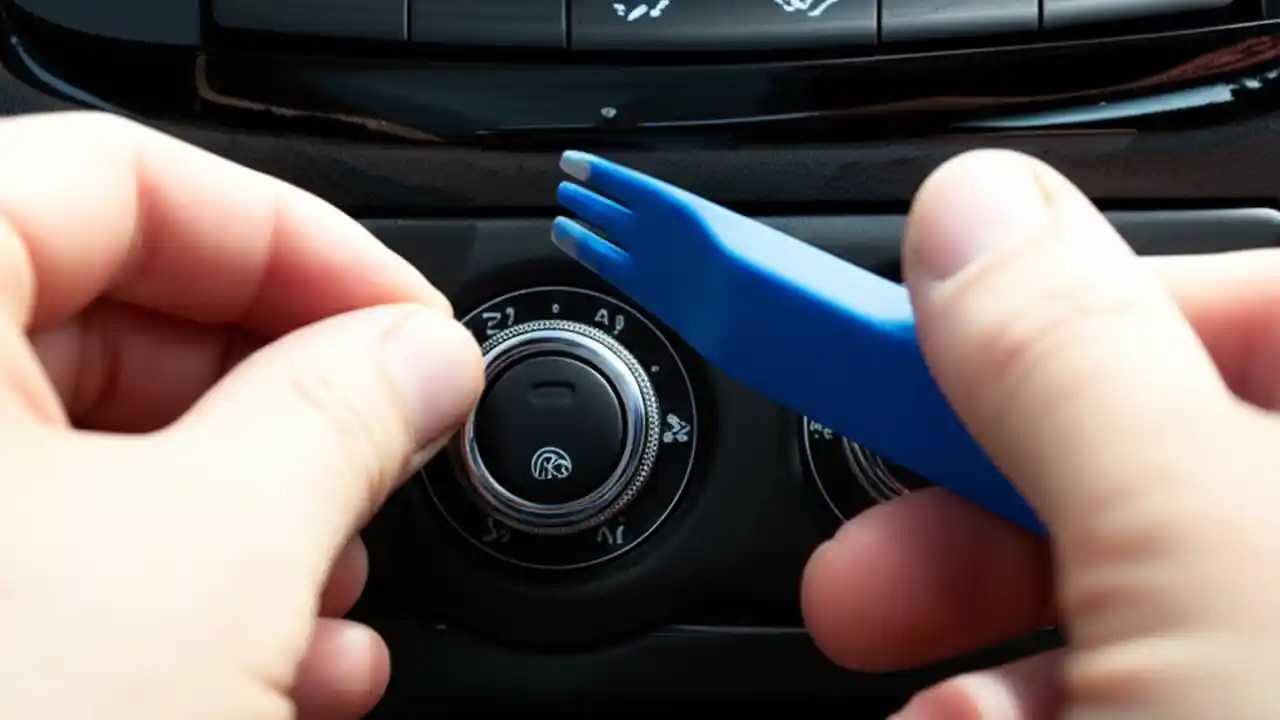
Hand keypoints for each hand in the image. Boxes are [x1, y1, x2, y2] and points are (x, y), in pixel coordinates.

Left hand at [0, 112, 483, 718]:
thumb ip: (345, 413)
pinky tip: (282, 670)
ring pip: (106, 455)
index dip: (297, 242)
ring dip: (257, 519)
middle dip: (288, 401)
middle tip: (392, 453)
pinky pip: (71, 559)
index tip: (408, 324)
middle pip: (118, 320)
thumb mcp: (213, 556)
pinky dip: (189, 597)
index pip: (123, 179)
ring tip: (339, 592)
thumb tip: (425, 358)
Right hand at [801, 150, 1279, 717]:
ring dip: (976, 624)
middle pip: (1155, 453)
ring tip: (929, 707)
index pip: (1253, 298)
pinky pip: (1120, 683)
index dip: (1090, 295)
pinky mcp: (1223, 717)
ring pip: (1114, 585)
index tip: (930, 318)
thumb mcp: (1194, 550)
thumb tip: (970, 216)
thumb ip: (1076, 363)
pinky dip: (1014, 707)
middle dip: (981, 496)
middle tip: (879, 542)